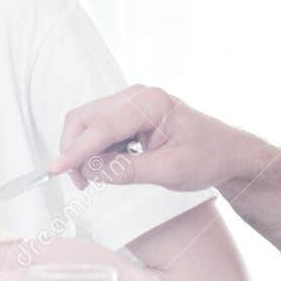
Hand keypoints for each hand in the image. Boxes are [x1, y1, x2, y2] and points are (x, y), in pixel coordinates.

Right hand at [48, 84, 252, 192]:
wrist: (225, 152)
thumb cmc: (207, 156)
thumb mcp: (171, 171)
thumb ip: (129, 171)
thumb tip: (91, 172)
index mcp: (149, 103)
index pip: (102, 127)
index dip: (76, 150)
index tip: (55, 169)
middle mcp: (135, 96)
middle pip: (85, 120)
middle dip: (76, 152)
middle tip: (83, 184)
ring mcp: (128, 103)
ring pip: (86, 125)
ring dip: (84, 153)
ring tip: (103, 177)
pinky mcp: (125, 114)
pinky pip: (97, 130)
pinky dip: (95, 150)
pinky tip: (114, 165)